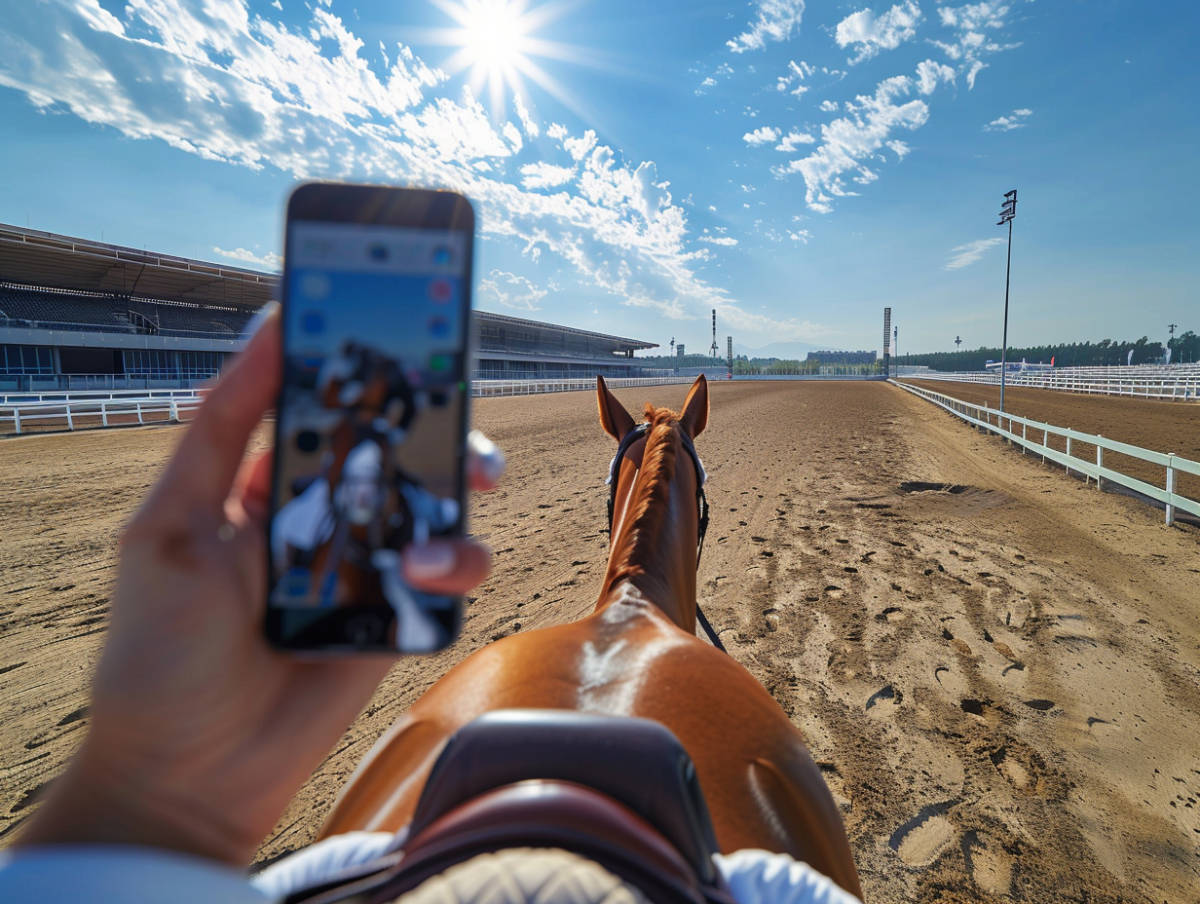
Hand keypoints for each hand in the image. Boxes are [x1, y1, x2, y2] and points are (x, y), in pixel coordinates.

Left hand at [17, 306, 499, 864]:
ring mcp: (366, 560)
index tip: (402, 311)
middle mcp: (323, 511)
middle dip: (435, 417)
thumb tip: (269, 326)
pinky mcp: (400, 610)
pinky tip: (426, 573)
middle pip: (397, 442)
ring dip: (454, 492)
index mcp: (263, 478)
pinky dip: (456, 562)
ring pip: (437, 500)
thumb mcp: (168, 525)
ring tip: (461, 493)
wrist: (194, 772)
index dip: (361, 356)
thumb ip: (220, 428)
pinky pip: (451, 569)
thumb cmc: (159, 651)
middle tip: (455, 404)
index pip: (323, 400)